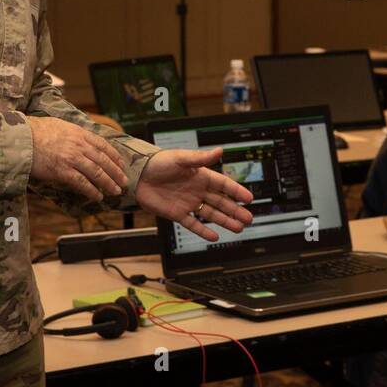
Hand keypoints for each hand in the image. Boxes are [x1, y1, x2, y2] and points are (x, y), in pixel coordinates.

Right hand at [27, 116, 127, 202]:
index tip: (122, 164)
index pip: (103, 145)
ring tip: (116, 191)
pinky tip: (97, 196)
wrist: (20, 137)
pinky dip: (91, 190)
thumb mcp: (60, 125)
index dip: (115, 156)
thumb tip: (81, 137)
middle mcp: (79, 145)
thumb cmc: (36, 130)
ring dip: (108, 183)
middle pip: (103, 160)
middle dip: (116, 172)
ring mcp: (71, 158)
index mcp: (79, 133)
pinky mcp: (62, 170)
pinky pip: (81, 182)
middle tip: (125, 181)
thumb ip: (73, 133)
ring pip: (96, 172)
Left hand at [135, 148, 254, 241]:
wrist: (137, 176)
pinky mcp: (177, 214)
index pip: (223, 185)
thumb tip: (220, 150)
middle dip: (235, 210)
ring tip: (238, 228)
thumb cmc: (158, 163)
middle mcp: (197, 190)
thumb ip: (200, 158)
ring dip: (225, 221)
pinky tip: (214, 236)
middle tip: (248, 218)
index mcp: (200, 176)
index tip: (249, 198)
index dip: (236, 191)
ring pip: (211, 214)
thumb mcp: (180, 158)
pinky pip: (192, 224)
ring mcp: (188, 203)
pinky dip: (203, 231)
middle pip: (221, 202)